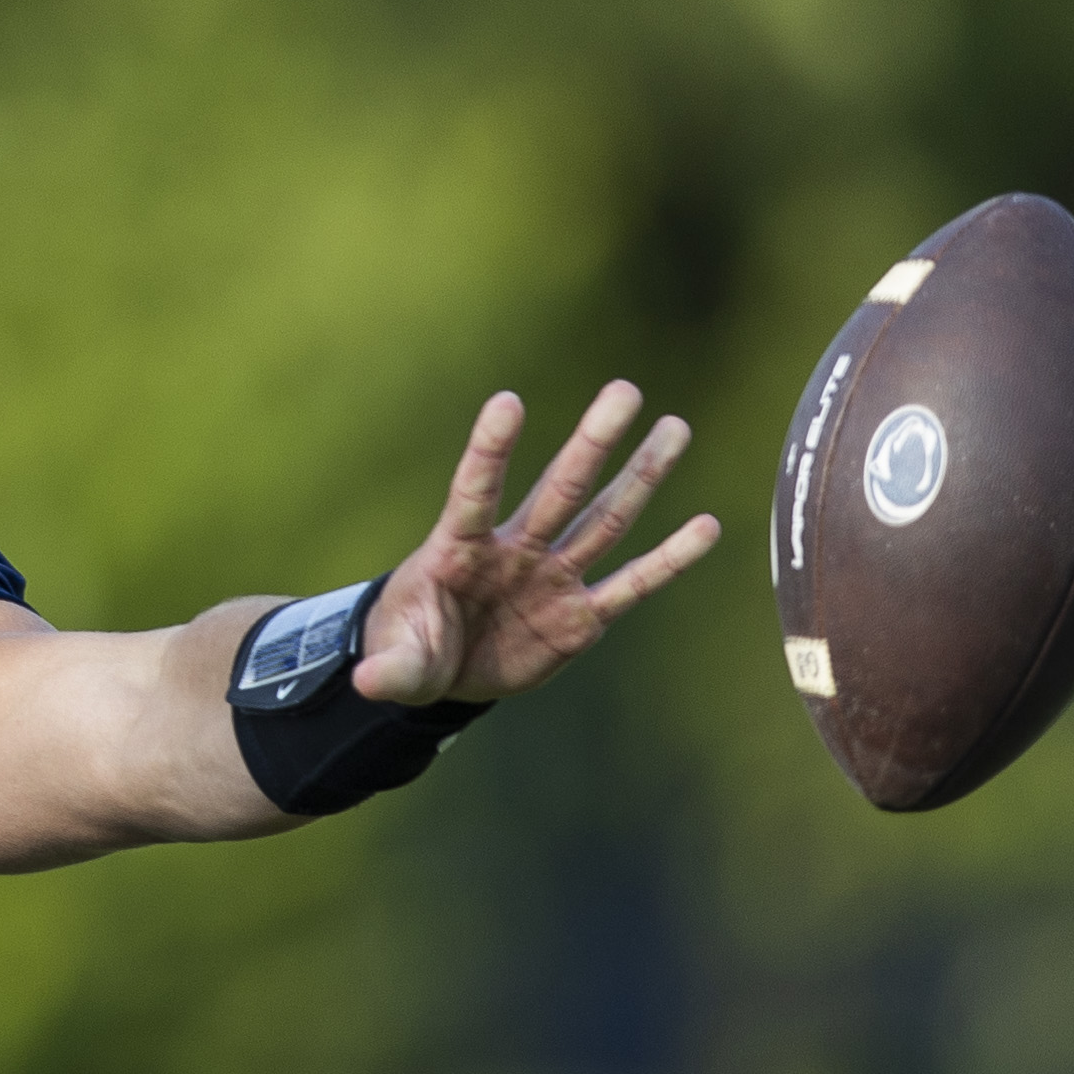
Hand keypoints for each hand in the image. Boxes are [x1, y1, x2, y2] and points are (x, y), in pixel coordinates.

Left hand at [357, 381, 719, 704]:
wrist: (445, 671)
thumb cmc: (413, 648)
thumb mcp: (397, 664)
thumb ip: (389, 669)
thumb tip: (367, 683)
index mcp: (458, 549)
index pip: (475, 492)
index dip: (491, 451)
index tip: (508, 401)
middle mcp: (514, 551)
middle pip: (559, 490)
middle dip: (591, 444)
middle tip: (625, 390)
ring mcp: (552, 577)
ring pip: (603, 521)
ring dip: (640, 478)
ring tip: (674, 427)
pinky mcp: (580, 616)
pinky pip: (630, 585)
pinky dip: (667, 560)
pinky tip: (706, 527)